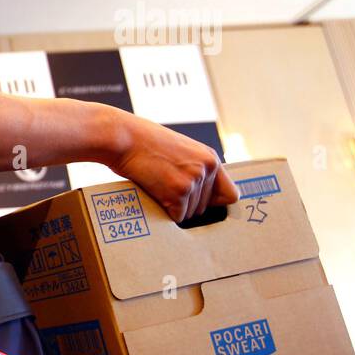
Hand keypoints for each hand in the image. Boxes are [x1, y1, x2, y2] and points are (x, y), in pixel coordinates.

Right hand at [109, 114, 239, 222]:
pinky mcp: (178, 192)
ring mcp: (193, 180)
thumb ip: (194, 168)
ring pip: (190, 213)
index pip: (230, 194)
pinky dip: (164, 212)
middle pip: (205, 207)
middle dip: (186, 205)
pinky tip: (153, 195)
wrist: (123, 138)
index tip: (200, 203)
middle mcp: (207, 169)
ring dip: (173, 208)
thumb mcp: (179, 150)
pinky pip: (177, 217)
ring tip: (157, 188)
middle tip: (165, 189)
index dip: (214, 202)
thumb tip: (200, 195)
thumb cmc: (143, 143)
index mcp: (210, 157)